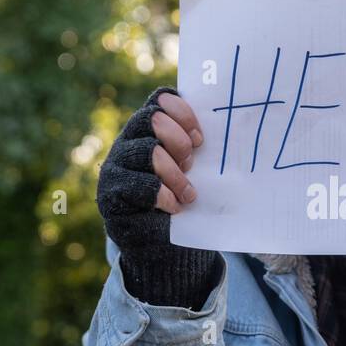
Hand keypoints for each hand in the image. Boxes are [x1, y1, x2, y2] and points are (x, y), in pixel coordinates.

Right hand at [97, 88, 217, 308]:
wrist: (164, 245)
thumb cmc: (184, 200)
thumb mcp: (195, 169)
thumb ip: (198, 147)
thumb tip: (233, 126)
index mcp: (150, 129)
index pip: (160, 100)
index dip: (182, 112)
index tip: (201, 137)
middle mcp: (130, 141)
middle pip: (151, 119)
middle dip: (178, 140)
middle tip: (191, 163)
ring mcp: (117, 165)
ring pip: (148, 151)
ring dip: (175, 173)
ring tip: (189, 194)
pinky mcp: (111, 192)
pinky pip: (140, 184)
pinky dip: (163, 196)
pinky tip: (174, 207)